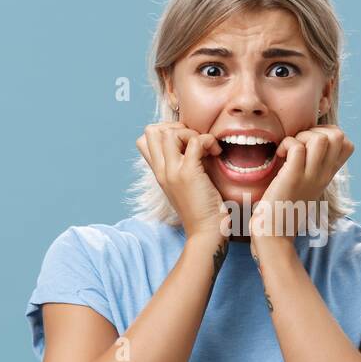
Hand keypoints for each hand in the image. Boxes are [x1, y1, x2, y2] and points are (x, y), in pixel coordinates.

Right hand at [135, 122, 229, 240]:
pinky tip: (216, 153)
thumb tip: (194, 142)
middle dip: (176, 128)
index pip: (144, 140)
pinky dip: (208, 141)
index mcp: (158, 173)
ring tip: (207, 148)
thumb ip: (183, 164)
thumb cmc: (202, 210)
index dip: (164, 131)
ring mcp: (172, 172)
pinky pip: (195, 141)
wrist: (206, 233)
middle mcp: (161, 171)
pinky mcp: (188, 173)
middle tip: (195, 141)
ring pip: (170, 133)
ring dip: (192, 133)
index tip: (185, 142)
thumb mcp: (185, 184)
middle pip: (152, 131)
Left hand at [252, 125, 353, 239]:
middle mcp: (324, 174)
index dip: (329, 134)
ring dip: (301, 136)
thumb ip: (311, 165)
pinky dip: (286, 145)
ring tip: (289, 150)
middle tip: (299, 145)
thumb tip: (304, 142)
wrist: (275, 232)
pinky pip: (297, 147)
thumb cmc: (284, 207)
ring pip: (320, 138)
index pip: (347, 143)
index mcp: (328, 175)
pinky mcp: (293, 177)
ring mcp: (310, 176)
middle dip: (316, 130)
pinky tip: (279, 157)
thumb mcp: (306, 184)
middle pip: (337, 135)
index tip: (310, 144)